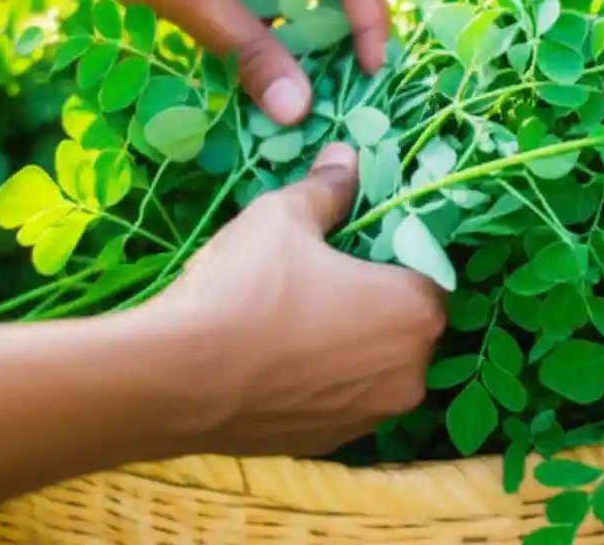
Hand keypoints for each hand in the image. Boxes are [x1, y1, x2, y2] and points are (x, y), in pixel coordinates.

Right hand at [146, 143, 444, 456]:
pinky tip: (274, 359)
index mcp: (416, 313)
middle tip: (318, 275)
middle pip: (403, 322)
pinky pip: (336, 398)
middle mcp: (410, 374)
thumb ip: (327, 189)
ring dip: (347, 342)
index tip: (351, 240)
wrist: (176, 380)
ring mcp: (370, 418)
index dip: (391, 250)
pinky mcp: (328, 444)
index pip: (427, 270)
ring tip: (291, 317)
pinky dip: (318, 379)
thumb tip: (346, 158)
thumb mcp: (283, 218)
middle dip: (372, 299)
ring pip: (371, 365)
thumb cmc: (245, 287)